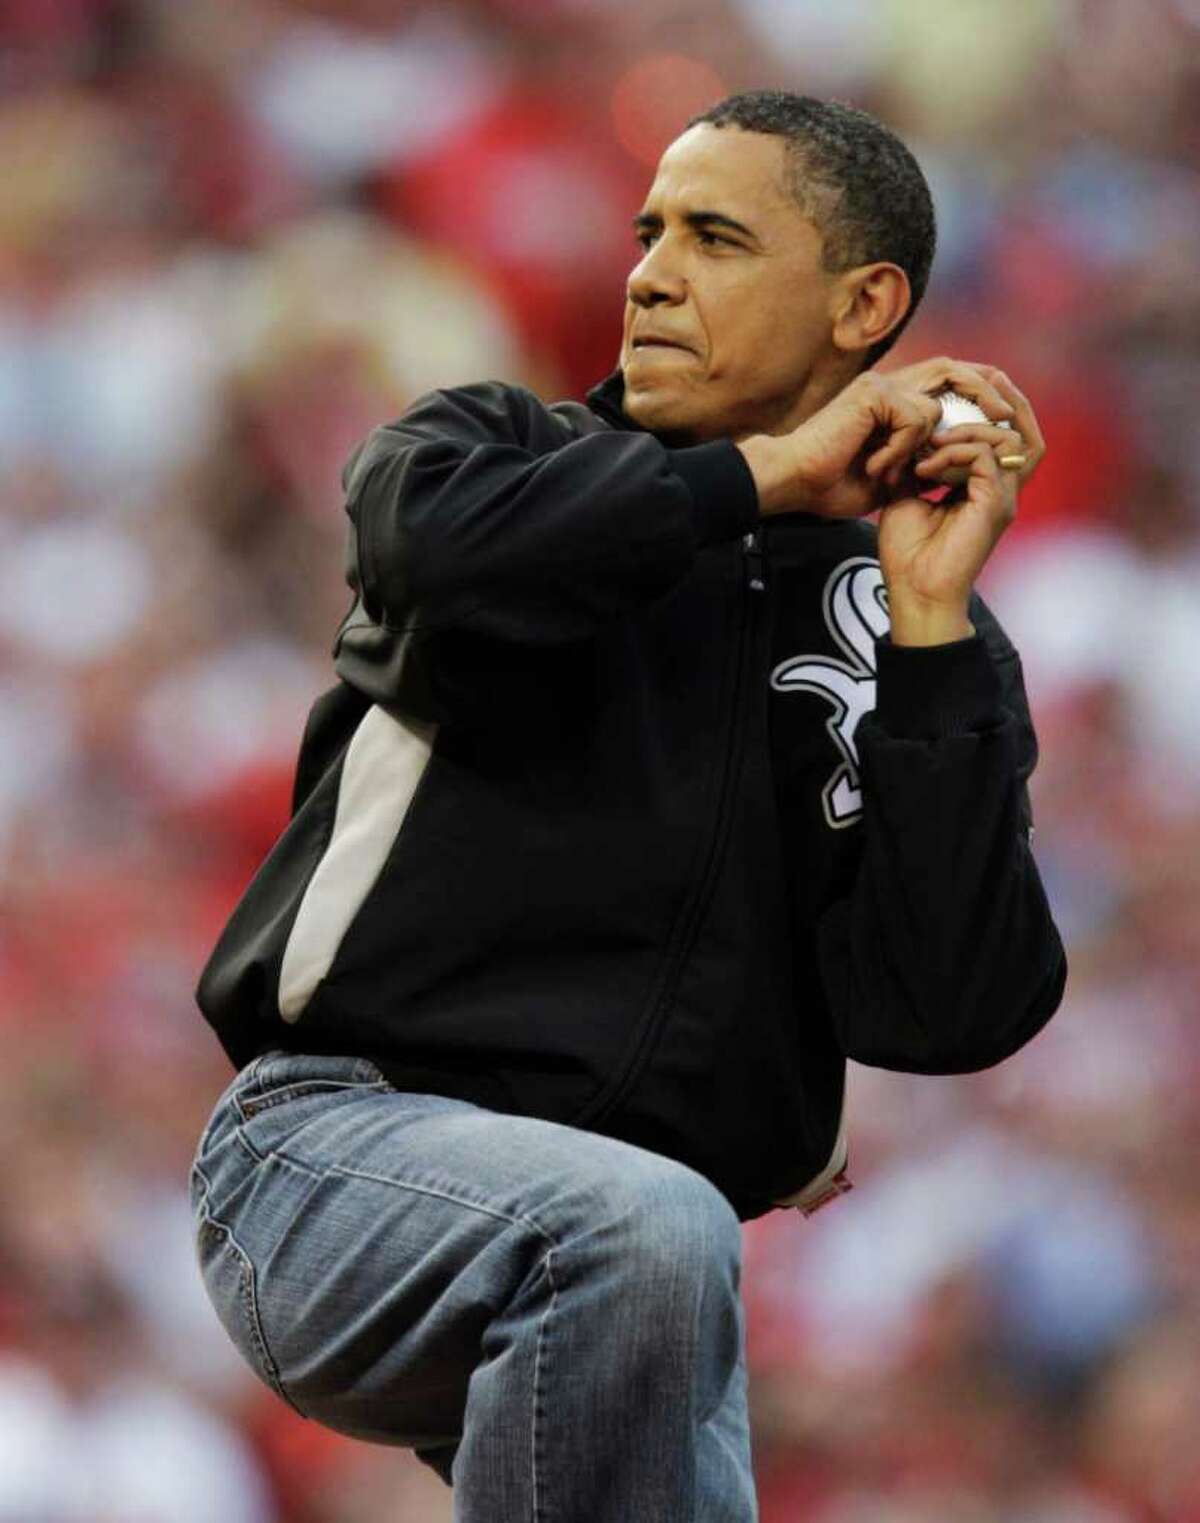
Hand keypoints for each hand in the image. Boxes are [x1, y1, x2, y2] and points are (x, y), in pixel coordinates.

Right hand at [738, 358, 1015, 518]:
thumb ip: (919, 463)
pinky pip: (916, 417)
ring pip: (938, 396)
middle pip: (952, 368)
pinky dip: (905, 449)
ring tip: (920, 464)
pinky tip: (880, 468)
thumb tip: (951, 468)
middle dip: (984, 389)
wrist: (793, 484)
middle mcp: (886, 385)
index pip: (945, 382)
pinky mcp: (874, 393)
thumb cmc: (829, 485)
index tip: (999, 422)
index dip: (975, 394)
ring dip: (938, 435)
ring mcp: (879, 385)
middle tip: (1006, 416)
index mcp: (890, 401)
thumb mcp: (889, 476)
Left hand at [879, 366, 1044, 644]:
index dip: (983, 412)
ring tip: (929, 446)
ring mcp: (1002, 498)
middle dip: (998, 402)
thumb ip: (917, 462)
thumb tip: (912, 431)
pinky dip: (954, 453)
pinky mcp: (994, 506)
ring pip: (1007, 438)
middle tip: (961, 388)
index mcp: (986, 488)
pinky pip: (985, 458)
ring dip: (964, 431)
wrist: (912, 591)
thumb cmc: (909, 553)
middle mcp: (1001, 490)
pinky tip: (926, 466)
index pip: (1004, 437)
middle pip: (1024, 432)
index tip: (945, 403)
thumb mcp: (906, 494)